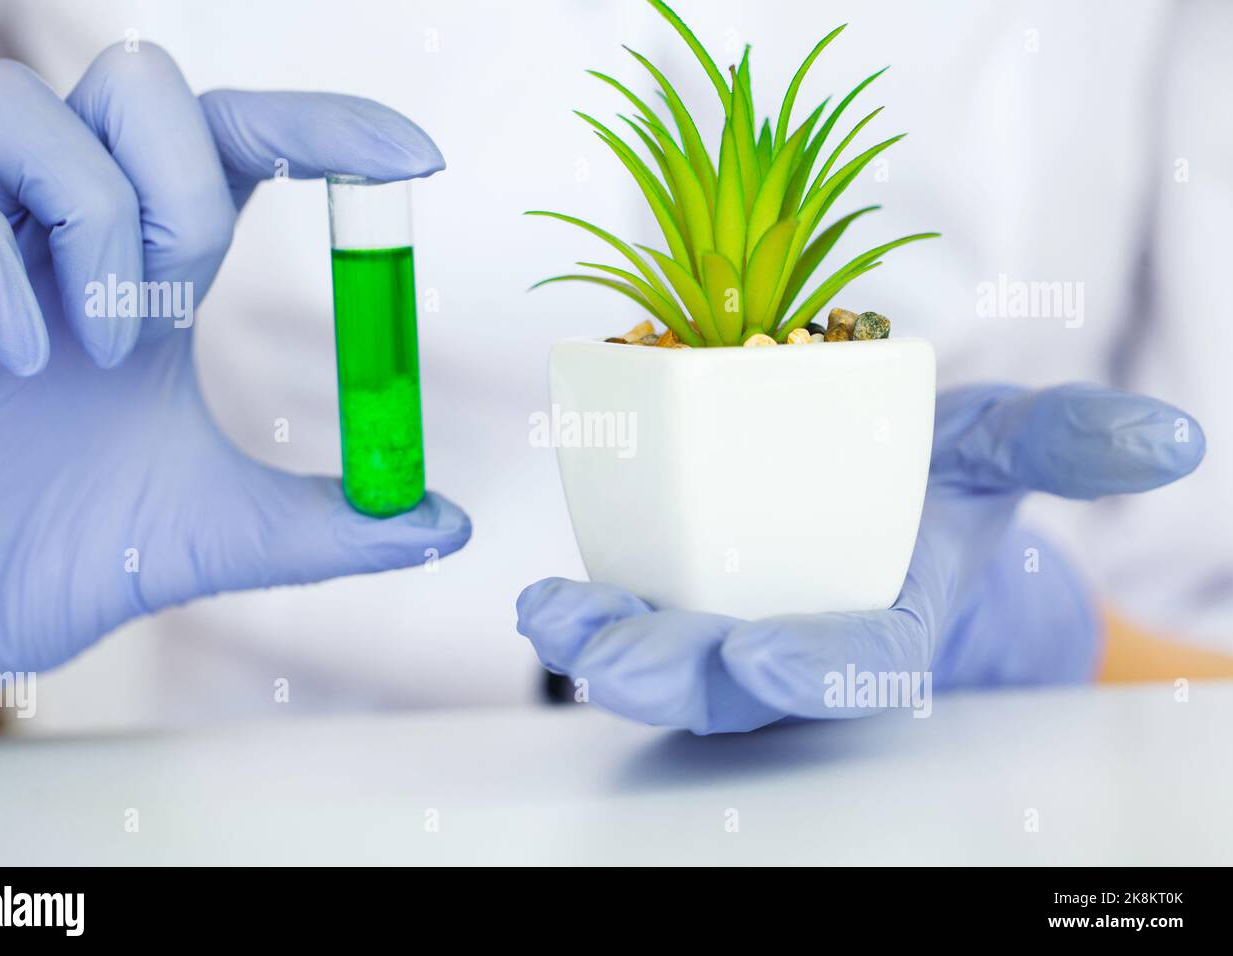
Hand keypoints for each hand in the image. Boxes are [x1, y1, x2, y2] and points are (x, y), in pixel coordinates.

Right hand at [0, 46, 469, 679]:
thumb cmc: (70, 551)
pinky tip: (21, 359)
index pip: (242, 144)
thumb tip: (447, 526)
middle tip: (176, 303)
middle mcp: (67, 230)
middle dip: (186, 180)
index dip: (326, 127)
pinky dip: (1, 273)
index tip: (416, 156)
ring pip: (36, 106)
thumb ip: (336, 523)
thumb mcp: (228, 531)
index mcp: (152, 272)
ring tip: (96, 348)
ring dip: (98, 223)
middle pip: (142, 82)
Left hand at [516, 384, 1203, 733]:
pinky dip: (588, 621)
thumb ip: (1067, 439)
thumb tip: (1170, 439)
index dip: (812, 672)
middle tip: (614, 659)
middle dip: (675, 678)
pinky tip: (547, 603)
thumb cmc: (939, 484)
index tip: (761, 660)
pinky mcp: (688, 611)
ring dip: (608, 654)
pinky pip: (635, 627)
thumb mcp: (999, 447)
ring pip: (670, 668)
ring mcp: (735, 635)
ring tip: (558, 624)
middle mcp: (800, 646)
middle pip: (736, 686)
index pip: (852, 666)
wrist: (882, 499)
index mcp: (884, 628)